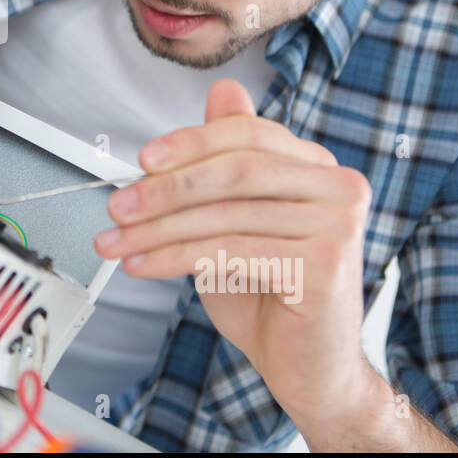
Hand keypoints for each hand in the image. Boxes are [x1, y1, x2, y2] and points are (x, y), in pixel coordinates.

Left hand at [94, 78, 373, 422]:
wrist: (308, 368)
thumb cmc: (270, 294)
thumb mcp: (238, 217)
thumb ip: (228, 161)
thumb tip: (223, 90)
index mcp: (318, 167)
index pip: (247, 133)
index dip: (189, 143)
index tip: (141, 161)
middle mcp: (338, 186)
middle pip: (235, 169)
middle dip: (166, 188)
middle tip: (118, 205)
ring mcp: (338, 224)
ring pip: (225, 213)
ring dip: (158, 228)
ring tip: (118, 241)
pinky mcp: (326, 264)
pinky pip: (230, 250)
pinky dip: (175, 257)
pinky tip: (143, 264)